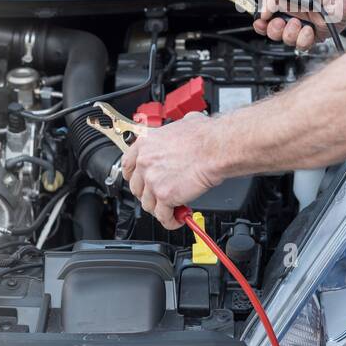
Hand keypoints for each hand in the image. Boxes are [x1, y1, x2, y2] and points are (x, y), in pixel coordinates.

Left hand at [122, 112, 221, 229]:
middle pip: (136, 188)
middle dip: (148, 195)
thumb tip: (186, 127)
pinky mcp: (164, 195)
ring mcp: (152, 180)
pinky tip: (177, 220)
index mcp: (146, 144)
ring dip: (159, 209)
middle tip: (160, 197)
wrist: (217, 148)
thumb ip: (177, 131)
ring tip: (172, 210)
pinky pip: (162, 216)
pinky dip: (169, 221)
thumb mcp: (185, 123)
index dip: (134, 177)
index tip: (140, 183)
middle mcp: (144, 162)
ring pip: (148, 204)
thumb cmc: (206, 136)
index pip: (127, 165)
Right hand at [252, 0, 345, 50]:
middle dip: (273, 29)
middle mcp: (292, 14)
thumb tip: (263, 10)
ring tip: (296, 22)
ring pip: (285, 40)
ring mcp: (303, 26)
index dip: (261, 22)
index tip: (262, 19)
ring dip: (288, 33)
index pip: (265, 17)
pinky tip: (308, 29)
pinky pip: (301, 46)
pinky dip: (302, 39)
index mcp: (283, 1)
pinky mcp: (314, 36)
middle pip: (272, 31)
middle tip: (279, 21)